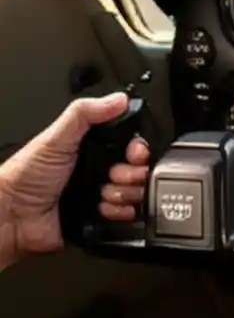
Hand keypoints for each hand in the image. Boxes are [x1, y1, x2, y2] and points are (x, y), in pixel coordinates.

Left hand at [0, 93, 135, 269]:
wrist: (13, 215)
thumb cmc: (25, 176)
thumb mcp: (55, 137)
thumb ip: (85, 114)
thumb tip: (117, 99)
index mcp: (90, 148)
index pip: (129, 146)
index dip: (137, 150)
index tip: (134, 153)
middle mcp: (98, 171)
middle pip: (137, 171)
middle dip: (131, 174)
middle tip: (113, 175)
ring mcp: (100, 195)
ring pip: (135, 194)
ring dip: (124, 194)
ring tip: (103, 193)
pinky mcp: (100, 218)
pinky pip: (126, 216)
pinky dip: (118, 213)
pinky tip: (101, 208)